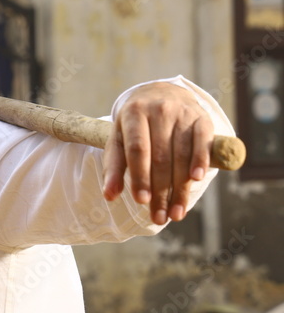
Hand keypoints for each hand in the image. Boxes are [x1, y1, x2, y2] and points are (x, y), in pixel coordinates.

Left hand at [102, 82, 213, 224]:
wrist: (162, 95)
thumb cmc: (135, 126)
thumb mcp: (119, 140)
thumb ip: (113, 167)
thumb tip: (109, 196)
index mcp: (133, 114)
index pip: (137, 149)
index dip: (140, 176)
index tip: (141, 201)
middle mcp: (159, 111)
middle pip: (160, 157)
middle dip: (160, 191)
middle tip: (159, 217)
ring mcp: (182, 113)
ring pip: (182, 155)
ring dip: (180, 188)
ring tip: (176, 213)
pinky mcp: (202, 118)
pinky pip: (203, 142)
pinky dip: (201, 161)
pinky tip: (196, 180)